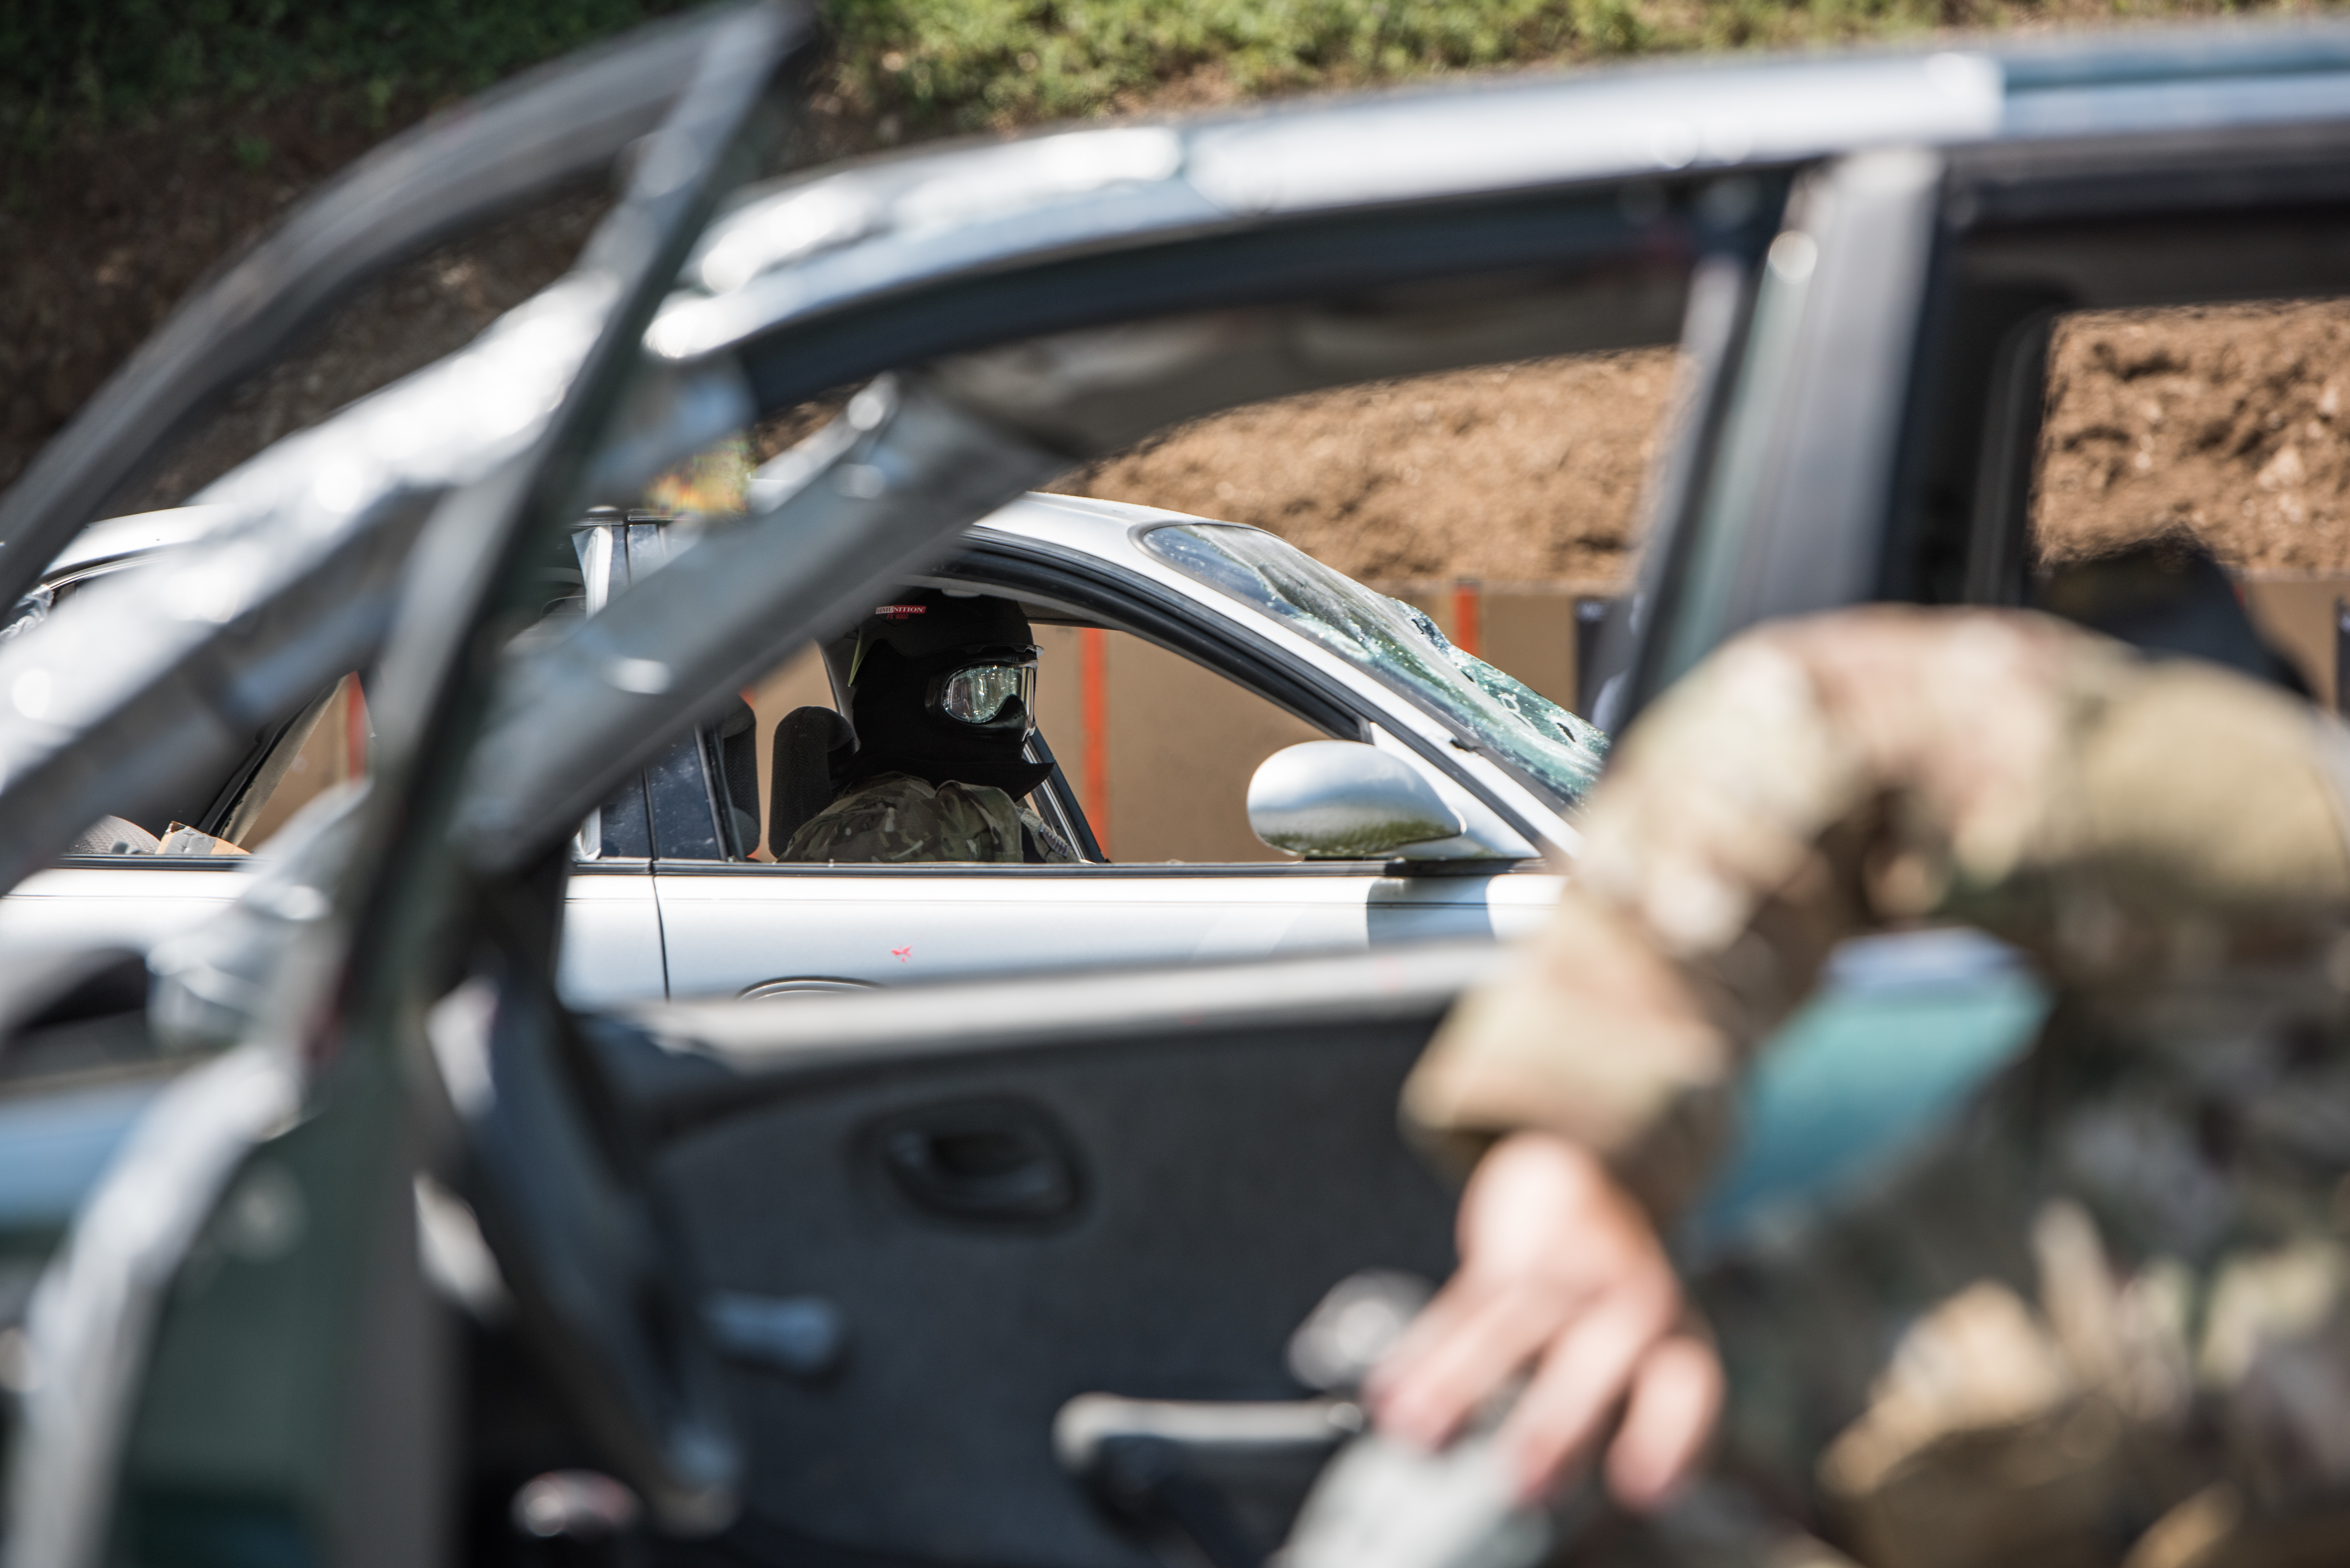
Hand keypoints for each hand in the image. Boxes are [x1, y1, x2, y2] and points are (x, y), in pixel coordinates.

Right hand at [1363, 1132, 1721, 1510]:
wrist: (1581, 1176)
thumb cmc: (1605, 1296)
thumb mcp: (1633, 1351)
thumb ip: (1600, 1414)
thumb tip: (1536, 1498)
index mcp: (1674, 1343)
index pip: (1686, 1391)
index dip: (1667, 1438)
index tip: (1644, 1490)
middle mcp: (1635, 1302)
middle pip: (1598, 1364)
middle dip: (1558, 1424)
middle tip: (1521, 1480)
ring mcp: (1576, 1267)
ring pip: (1513, 1327)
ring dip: (1461, 1383)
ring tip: (1419, 1430)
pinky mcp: (1518, 1244)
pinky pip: (1465, 1301)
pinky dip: (1426, 1349)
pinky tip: (1392, 1386)